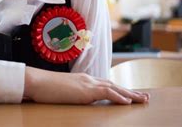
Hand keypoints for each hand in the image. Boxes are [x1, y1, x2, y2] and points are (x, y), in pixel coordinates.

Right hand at [23, 66, 149, 104]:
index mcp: (83, 80)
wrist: (36, 81)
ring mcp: (87, 84)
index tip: (130, 95)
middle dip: (130, 92)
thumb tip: (78, 100)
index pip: (106, 84)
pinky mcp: (85, 90)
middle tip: (145, 98)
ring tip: (143, 100)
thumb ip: (73, 94)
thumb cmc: (44, 88)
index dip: (119, 90)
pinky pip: (106, 93)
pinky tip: (128, 102)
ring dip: (130, 94)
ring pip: (114, 88)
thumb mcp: (62, 92)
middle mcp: (88, 80)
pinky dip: (118, 97)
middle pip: (114, 85)